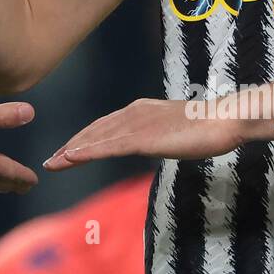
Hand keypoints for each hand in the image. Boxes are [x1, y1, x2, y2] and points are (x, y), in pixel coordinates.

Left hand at [43, 98, 242, 170]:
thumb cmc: (204, 128)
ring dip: (73, 150)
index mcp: (139, 110)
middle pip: (94, 131)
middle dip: (71, 145)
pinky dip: (88, 151)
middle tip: (50, 161)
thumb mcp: (171, 131)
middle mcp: (133, 112)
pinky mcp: (143, 136)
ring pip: (97, 138)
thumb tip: (147, 143)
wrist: (223, 121)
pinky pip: (109, 145)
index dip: (82, 139)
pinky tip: (72, 158)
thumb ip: (155, 135)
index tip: (65, 152)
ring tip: (54, 162)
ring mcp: (137, 123)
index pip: (104, 126)